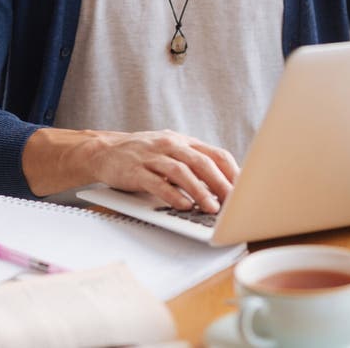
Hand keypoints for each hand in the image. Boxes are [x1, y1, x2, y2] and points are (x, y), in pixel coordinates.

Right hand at [88, 128, 238, 213]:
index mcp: (183, 141)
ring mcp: (153, 156)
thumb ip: (193, 163)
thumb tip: (224, 185)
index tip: (245, 191)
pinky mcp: (136, 170)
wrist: (104, 151)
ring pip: (182, 172)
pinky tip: (183, 205)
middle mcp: (170, 145)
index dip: (232, 173)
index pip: (215, 154)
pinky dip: (172, 195)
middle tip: (233, 202)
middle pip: (202, 162)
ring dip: (199, 191)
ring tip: (211, 208)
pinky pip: (157, 183)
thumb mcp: (170, 151)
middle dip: (220, 183)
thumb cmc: (143, 155)